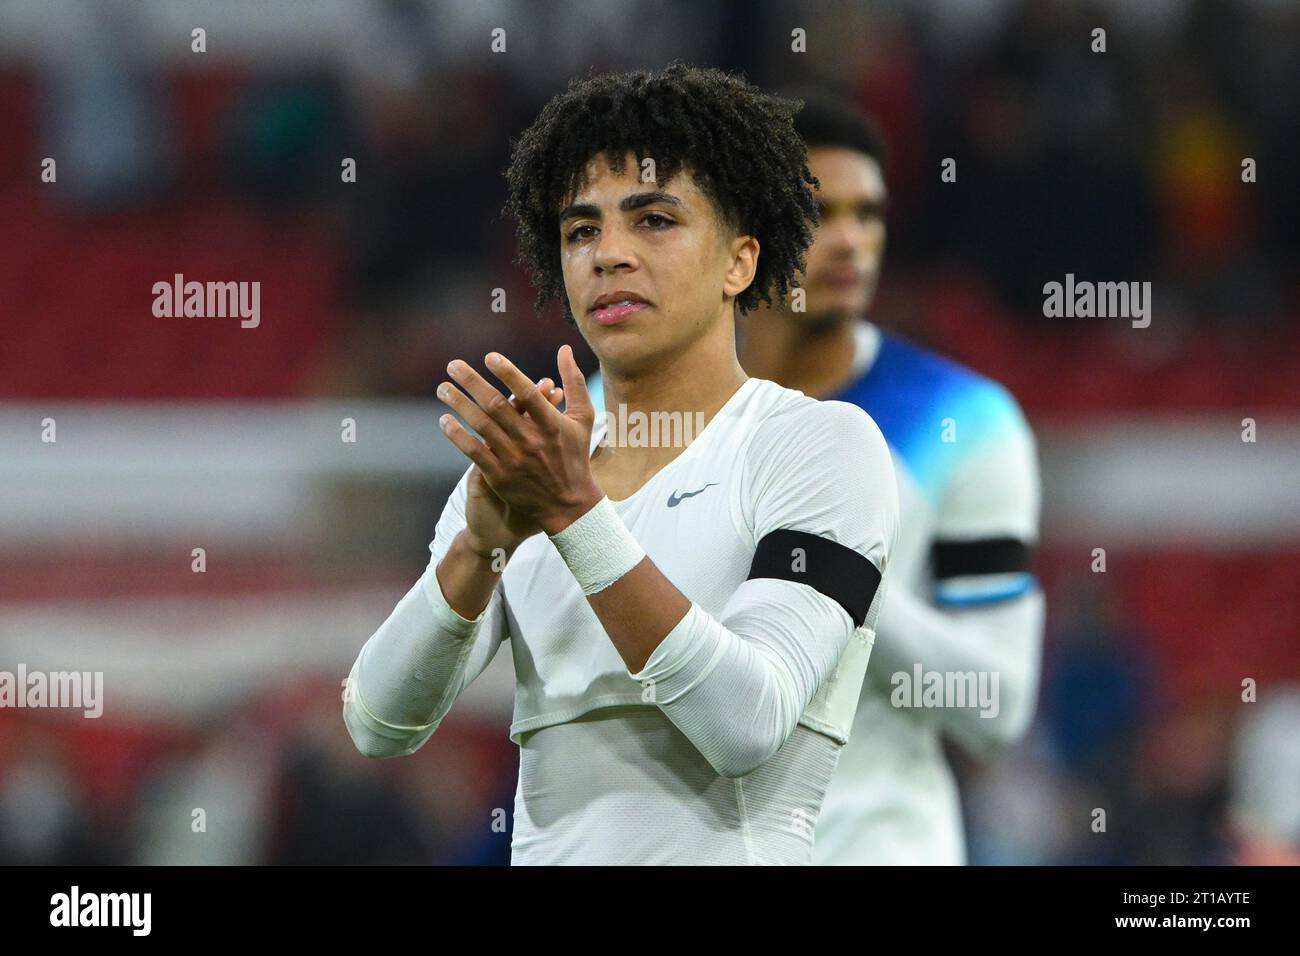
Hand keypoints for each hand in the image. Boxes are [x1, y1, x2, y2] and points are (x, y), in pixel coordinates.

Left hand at [437, 345, 602, 535]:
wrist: (569, 505)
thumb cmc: (575, 455)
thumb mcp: (583, 417)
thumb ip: (573, 382)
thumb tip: (564, 348)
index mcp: (552, 424)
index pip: (528, 394)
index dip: (509, 374)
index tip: (490, 357)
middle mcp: (532, 440)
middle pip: (497, 406)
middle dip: (472, 383)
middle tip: (453, 365)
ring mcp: (514, 459)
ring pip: (481, 426)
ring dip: (459, 405)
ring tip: (443, 389)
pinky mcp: (500, 477)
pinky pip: (474, 452)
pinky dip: (458, 436)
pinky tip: (445, 421)